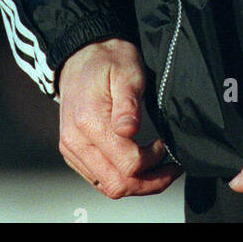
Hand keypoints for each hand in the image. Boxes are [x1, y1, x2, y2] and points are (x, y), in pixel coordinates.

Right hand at [58, 38, 180, 197]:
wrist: (82, 54)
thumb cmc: (107, 60)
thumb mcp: (126, 71)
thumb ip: (128, 103)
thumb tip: (129, 131)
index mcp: (89, 121)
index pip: (127, 164)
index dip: (152, 161)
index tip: (164, 146)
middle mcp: (75, 140)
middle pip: (116, 185)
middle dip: (149, 183)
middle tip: (170, 169)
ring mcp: (72, 148)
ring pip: (107, 187)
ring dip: (136, 184)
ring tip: (158, 170)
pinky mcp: (73, 151)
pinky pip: (98, 179)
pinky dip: (121, 178)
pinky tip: (137, 165)